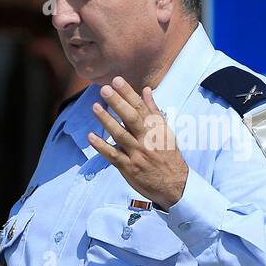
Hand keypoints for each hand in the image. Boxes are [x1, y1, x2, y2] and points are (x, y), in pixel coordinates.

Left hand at [89, 76, 188, 209]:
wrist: (174, 185)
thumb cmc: (168, 156)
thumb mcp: (166, 131)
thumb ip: (154, 111)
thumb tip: (146, 90)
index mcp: (156, 129)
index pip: (141, 107)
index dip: (128, 93)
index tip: (117, 80)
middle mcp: (147, 139)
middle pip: (131, 118)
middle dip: (117, 102)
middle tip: (105, 89)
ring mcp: (137, 154)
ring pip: (120, 135)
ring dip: (107, 120)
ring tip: (95, 107)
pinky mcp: (129, 167)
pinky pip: (113, 155)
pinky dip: (101, 146)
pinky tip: (91, 136)